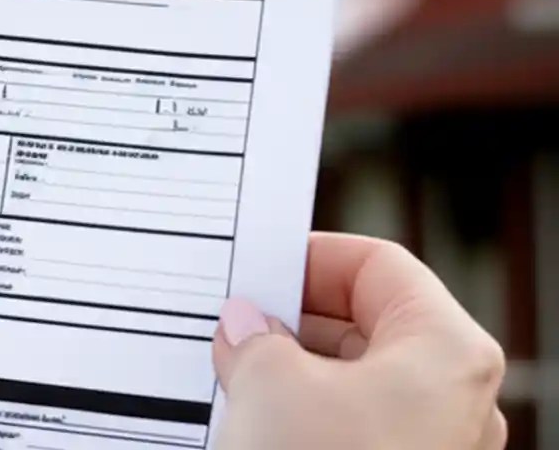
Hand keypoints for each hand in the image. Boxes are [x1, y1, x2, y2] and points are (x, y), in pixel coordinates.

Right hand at [212, 233, 505, 448]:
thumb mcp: (268, 383)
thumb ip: (255, 338)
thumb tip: (246, 328)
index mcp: (446, 351)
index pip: (377, 266)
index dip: (309, 258)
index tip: (257, 269)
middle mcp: (455, 400)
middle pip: (371, 325)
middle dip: (295, 320)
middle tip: (235, 323)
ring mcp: (431, 449)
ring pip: (358, 382)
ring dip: (294, 371)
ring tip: (234, 374)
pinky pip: (352, 428)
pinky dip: (306, 415)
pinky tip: (254, 420)